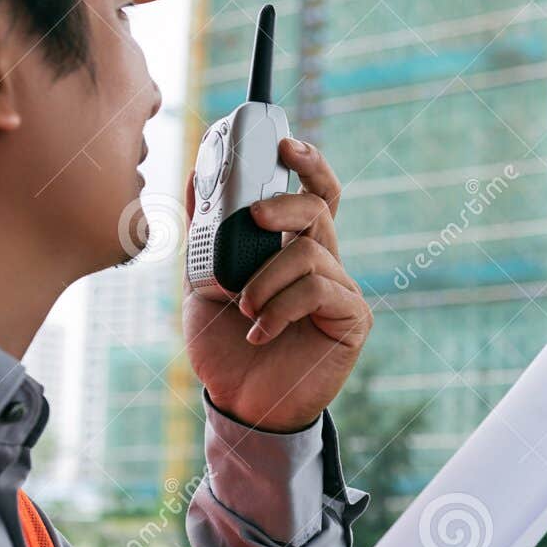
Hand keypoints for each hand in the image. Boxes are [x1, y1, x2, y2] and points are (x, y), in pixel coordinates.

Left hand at [184, 138, 371, 431]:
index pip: (312, 193)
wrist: (238, 403)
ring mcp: (340, 291)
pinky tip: (260, 331)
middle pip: (319, 208)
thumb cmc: (224, 344)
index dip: (306, 163)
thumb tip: (194, 172)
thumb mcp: (201, 278)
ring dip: (266, 278)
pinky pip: (319, 290)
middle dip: (284, 204)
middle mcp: (323, 263)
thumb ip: (204, 230)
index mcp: (291, 248)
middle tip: (253, 216)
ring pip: (311, 252)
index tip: (284, 143)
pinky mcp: (352, 319)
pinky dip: (281, 307)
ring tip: (244, 309)